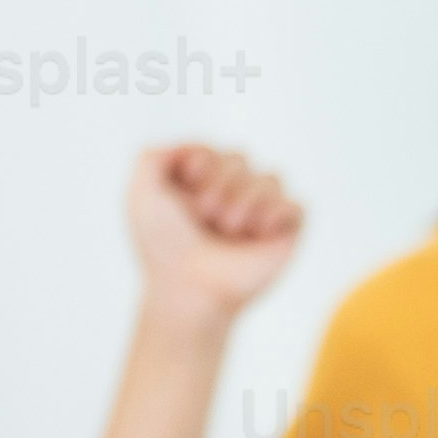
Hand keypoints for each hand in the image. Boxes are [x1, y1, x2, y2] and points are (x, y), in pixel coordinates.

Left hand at [128, 143, 310, 324]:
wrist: (190, 289)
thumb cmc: (164, 247)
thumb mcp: (141, 195)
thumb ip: (151, 156)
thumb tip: (189, 148)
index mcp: (200, 183)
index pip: (212, 149)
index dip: (201, 165)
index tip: (186, 194)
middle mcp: (232, 193)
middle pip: (241, 157)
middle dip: (221, 183)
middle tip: (205, 217)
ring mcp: (261, 212)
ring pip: (271, 177)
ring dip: (246, 199)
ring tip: (230, 229)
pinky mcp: (285, 232)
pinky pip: (296, 205)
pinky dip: (276, 213)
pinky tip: (257, 232)